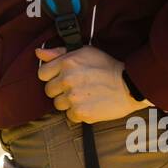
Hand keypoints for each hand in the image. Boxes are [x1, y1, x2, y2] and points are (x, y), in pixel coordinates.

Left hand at [35, 44, 149, 123]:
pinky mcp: (81, 112)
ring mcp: (73, 97)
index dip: (51, 76)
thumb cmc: (107, 66)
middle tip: (76, 87)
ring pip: (58, 104)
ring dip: (68, 102)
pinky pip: (70, 116)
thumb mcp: (84, 51)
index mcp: (67, 62)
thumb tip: (38, 53)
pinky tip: (89, 105)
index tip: (61, 78)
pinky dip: (78, 113)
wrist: (129, 85)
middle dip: (60, 90)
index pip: (42, 74)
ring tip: (83, 96)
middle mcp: (67, 79)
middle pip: (49, 91)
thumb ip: (59, 52)